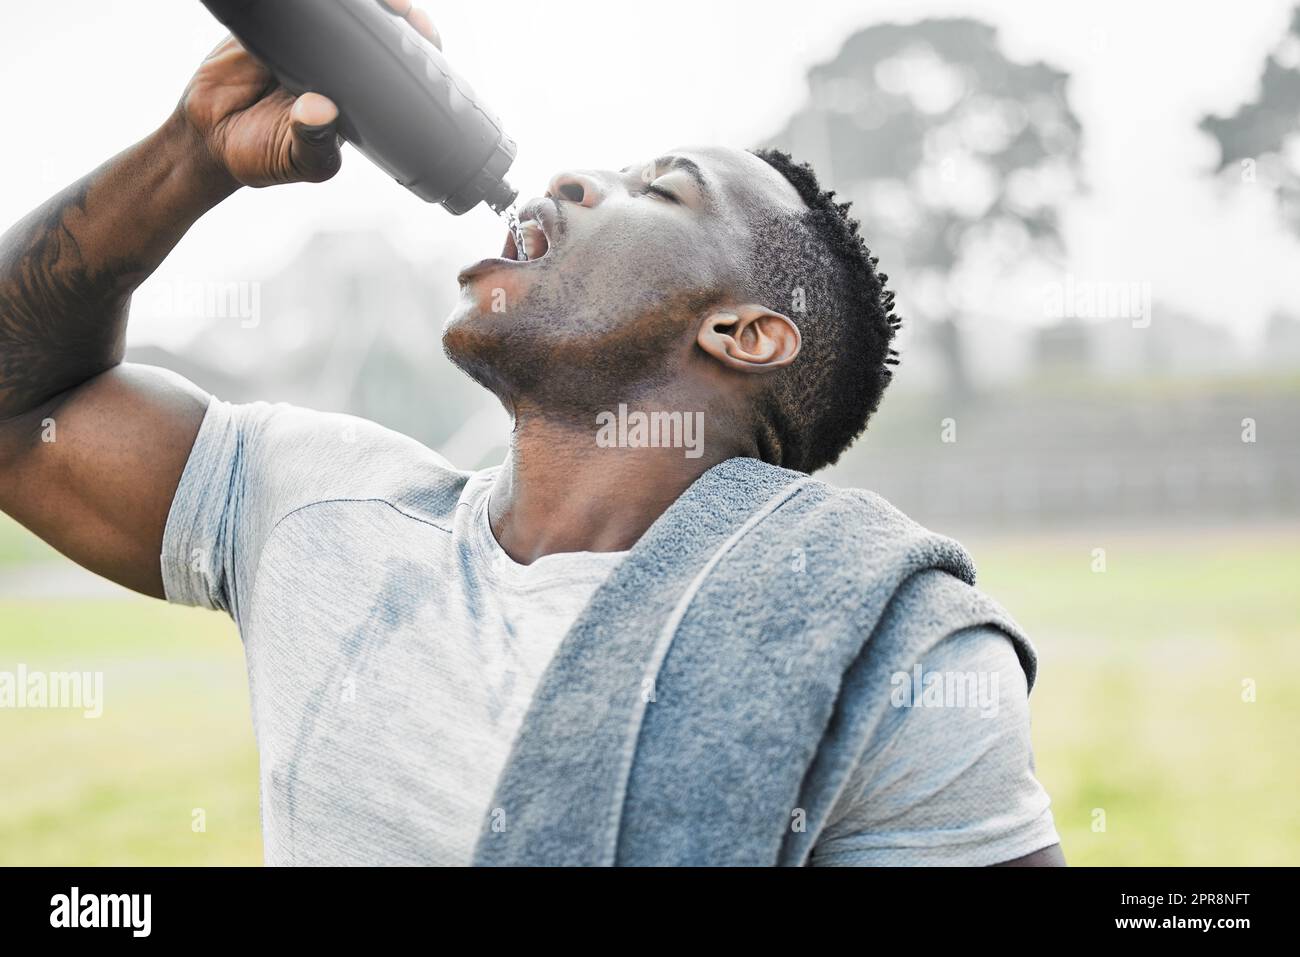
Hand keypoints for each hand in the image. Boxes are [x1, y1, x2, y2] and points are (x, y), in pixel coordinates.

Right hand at [175, 0, 442, 189]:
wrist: (207, 140)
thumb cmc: (263, 157)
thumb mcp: (294, 161)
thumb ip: (311, 143)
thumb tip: (321, 110)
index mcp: (356, 95)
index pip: (397, 65)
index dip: (414, 46)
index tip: (422, 34)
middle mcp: (335, 63)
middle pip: (373, 28)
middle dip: (392, 11)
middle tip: (399, 6)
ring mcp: (304, 41)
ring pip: (335, 8)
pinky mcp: (269, 24)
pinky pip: (286, 3)